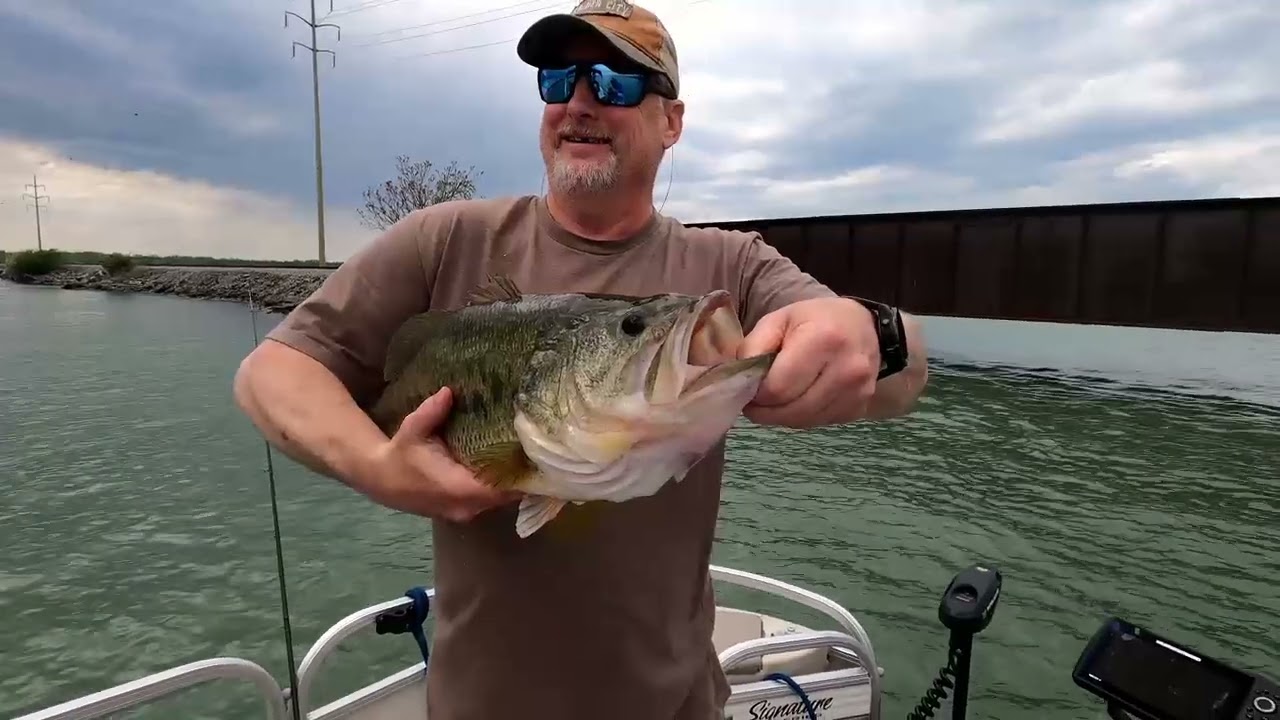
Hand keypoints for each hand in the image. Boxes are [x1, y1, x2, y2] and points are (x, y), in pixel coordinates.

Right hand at [359, 387, 521, 521]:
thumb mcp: (412, 429)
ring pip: (500, 503)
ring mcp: (464, 513)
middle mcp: (463, 506)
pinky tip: (512, 469)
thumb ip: (431, 411)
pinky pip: (490, 503)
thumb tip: (448, 391)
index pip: (499, 488)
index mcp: (455, 487)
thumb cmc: (400, 454)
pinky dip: (502, 490)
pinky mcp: (462, 513)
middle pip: (506, 497)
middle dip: (522, 478)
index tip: (535, 456)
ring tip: (531, 459)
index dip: (519, 475)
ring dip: (514, 484)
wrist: (381, 480)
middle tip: (539, 452)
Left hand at [737, 297, 880, 428]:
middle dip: (766, 410)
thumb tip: (742, 380)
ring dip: (782, 416)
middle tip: (756, 400)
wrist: (865, 327)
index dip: (756, 393)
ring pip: (804, 422)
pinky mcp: (860, 408)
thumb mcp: (779, 319)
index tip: (749, 388)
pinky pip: (819, 423)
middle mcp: (847, 370)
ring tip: (775, 400)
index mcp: (824, 340)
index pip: (778, 388)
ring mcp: (857, 392)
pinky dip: (802, 417)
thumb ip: (754, 346)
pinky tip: (798, 400)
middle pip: (791, 410)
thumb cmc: (816, 319)